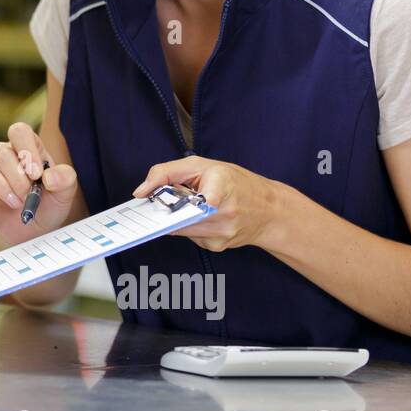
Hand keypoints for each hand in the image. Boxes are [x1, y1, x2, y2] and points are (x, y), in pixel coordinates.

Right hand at [0, 121, 79, 248]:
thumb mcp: (65, 194)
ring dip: (1, 185)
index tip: (37, 175)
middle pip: (1, 151)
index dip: (26, 150)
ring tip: (16, 204)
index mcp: (28, 148)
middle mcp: (6, 156)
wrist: (35, 232)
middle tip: (28, 197)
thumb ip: (66, 179)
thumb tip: (50, 177)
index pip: (19, 131)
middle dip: (17, 177)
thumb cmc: (49, 206)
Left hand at [131, 155, 288, 251]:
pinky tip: (201, 219)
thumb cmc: (236, 182)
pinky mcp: (217, 246)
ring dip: (176, 218)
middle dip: (165, 209)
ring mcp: (222, 233)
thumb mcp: (203, 164)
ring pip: (179, 229)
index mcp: (222, 185)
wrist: (270, 211)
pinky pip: (190, 237)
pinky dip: (189, 227)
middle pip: (177, 216)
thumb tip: (140, 192)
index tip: (150, 199)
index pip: (198, 198)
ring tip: (187, 205)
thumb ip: (167, 172)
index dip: (174, 201)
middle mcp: (224, 212)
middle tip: (158, 202)